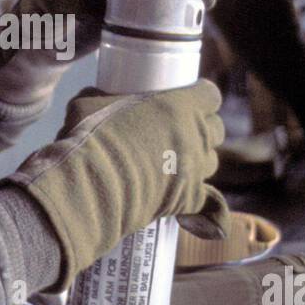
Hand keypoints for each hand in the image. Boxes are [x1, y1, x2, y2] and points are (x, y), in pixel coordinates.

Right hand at [0, 78, 229, 290]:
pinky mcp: (190, 200)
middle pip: (215, 128)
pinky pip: (213, 205)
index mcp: (180, 105)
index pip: (210, 95)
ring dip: (198, 161)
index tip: (186, 99)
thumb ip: (101, 96)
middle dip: (202, 129)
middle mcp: (196, 136)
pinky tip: (192, 209)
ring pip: (211, 162)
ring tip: (175, 164)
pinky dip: (207, 207)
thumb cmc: (91, 137)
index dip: (200, 97)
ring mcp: (196, 169)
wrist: (93, 184)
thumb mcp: (89, 102)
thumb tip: (96, 96)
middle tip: (177, 132)